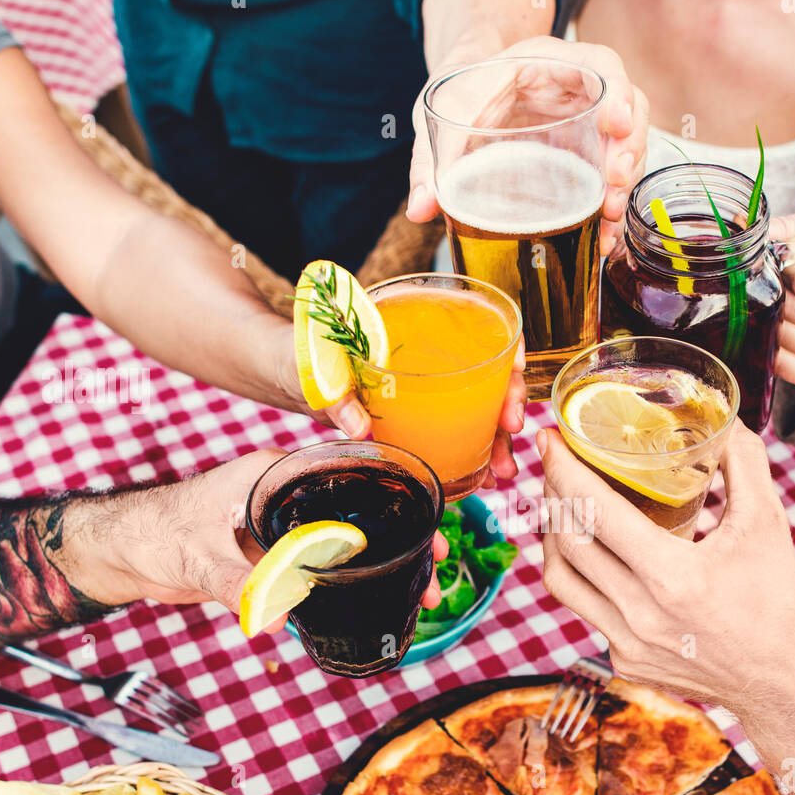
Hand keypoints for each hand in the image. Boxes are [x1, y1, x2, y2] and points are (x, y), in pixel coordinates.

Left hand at [92, 451, 448, 619]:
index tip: (429, 521)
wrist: (119, 553)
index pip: (350, 472)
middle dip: (405, 535)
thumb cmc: (153, 534)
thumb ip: (238, 583)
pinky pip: (326, 563)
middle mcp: (287, 493)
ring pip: (349, 539)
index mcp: (275, 473)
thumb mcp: (200, 558)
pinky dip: (355, 578)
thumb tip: (277, 614)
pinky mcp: (274, 554)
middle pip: (361, 509)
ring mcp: (283, 523)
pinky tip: (379, 597)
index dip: (397, 495)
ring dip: (385, 561)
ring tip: (424, 588)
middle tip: (440, 563)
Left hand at [267, 317, 526, 486]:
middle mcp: (428, 348)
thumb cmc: (296, 351)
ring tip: (502, 473)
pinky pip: (455, 428)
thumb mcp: (311, 365)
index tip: (514, 379)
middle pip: (487, 371)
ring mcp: (426, 381)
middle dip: (508, 405)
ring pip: (477, 405)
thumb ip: (332, 392)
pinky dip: (473, 452)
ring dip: (496, 439)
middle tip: (511, 436)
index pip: (479, 323)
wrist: (280, 368)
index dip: (505, 351)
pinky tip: (483, 476)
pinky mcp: (417, 411)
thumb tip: (358, 427)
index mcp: (412, 318)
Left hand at [408, 36, 647, 257]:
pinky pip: (610, 176)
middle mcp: (576, 90)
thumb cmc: (458, 92)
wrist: (463, 94)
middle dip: (628, 151)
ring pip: (626, 146)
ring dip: (623, 184)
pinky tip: (603, 235)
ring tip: (607, 218)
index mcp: (547, 62)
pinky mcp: (584, 154)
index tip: (618, 125)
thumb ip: (429, 160)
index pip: (601, 64)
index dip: (619, 93)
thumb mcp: (440, 115)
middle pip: (628, 110)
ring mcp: (586, 123)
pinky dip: (610, 206)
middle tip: (612, 189)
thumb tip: (420, 210)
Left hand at [536, 421, 794, 716]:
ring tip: (560, 502)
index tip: (551, 439)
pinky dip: (579, 572)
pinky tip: (588, 549)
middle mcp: (640, 615)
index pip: (596, 512)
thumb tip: (726, 420)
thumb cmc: (779, 603)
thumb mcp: (769, 526)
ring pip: (561, 579)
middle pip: (567, 541)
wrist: (782, 684)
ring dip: (552, 535)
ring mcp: (625, 643)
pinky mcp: (622, 660)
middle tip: (555, 462)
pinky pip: (583, 607)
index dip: (564, 469)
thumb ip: (745, 465)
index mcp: (673, 578)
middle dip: (552, 493)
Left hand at [770, 209, 794, 392]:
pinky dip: (770, 347)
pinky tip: (776, 330)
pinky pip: (783, 365)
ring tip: (778, 306)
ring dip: (771, 321)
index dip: (788, 271)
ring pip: (786, 338)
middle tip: (777, 286)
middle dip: (777, 296)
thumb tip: (748, 234)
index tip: (788, 266)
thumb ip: (794, 227)